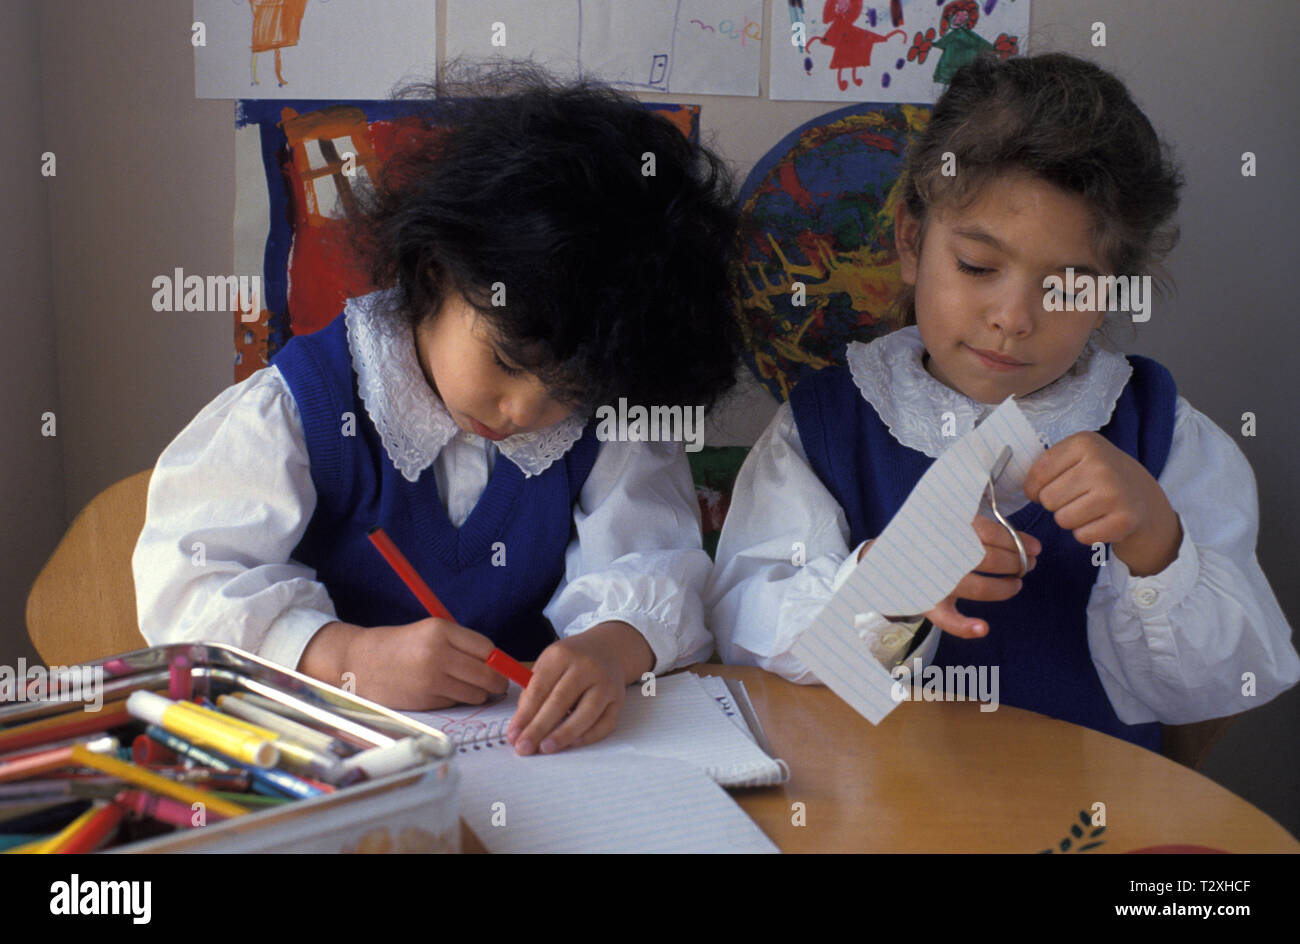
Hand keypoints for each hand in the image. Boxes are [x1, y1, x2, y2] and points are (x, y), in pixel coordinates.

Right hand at [298, 618, 506, 709]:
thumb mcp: (430, 632)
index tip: (501, 666)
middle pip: (487, 674)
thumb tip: (498, 663)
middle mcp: (438, 654)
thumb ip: (462, 644)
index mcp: (441, 631)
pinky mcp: (425, 701)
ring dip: (478, 694)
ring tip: (468, 687)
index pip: (487, 649)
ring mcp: (431, 680)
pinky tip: (444, 692)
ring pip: (476, 693)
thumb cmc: (400, 645)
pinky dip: (457, 700)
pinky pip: (456, 703)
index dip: (498, 661)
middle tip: (499, 685)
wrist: (360, 662)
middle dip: (497, 683)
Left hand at [506, 621, 652, 755]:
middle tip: (524, 747)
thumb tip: (522, 724)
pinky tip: (572, 743)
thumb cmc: (571, 661)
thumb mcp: (548, 664)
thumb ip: (533, 690)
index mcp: (561, 655)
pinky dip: (589, 736)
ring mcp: (605, 684)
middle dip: (539, 728)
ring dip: (563, 735)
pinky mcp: (618, 699)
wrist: (607, 650)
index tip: (513, 735)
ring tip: (545, 748)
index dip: (525, 714)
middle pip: (560, 701)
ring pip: (586, 714)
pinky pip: (605, 723)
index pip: (540, 688)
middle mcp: (586, 667)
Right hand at [859, 517, 1040, 638]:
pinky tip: (982, 628)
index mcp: (944, 529)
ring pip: (978, 586)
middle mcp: (940, 555)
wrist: (881, 562)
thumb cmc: (921, 541)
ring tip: (1017, 582)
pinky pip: (947, 620)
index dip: (1017, 540)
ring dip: (1004, 587)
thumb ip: (970, 522)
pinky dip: (964, 627)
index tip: (1035, 546)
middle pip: (988, 558)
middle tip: (1029, 563)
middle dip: (1016, 561)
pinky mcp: (929, 605)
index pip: (989, 533)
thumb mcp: (940, 520)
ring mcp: (935, 581)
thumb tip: (1009, 524)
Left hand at [1023, 431, 1180, 576]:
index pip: (1037, 474)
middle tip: (1077, 498)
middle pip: (1048, 499)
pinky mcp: (1124, 520)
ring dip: (1071, 520)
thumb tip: (1027, 489)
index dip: (1034, 488)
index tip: (1047, 488)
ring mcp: (1114, 492)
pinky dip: (1087, 534)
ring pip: (1062, 520)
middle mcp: (1101, 464)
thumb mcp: (1077, 456)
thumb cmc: (1100, 477)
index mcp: (1084, 442)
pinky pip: (1081, 536)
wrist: (1144, 498)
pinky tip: (1101, 521)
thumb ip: (1048, 466)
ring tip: (1089, 509)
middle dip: (1056, 504)